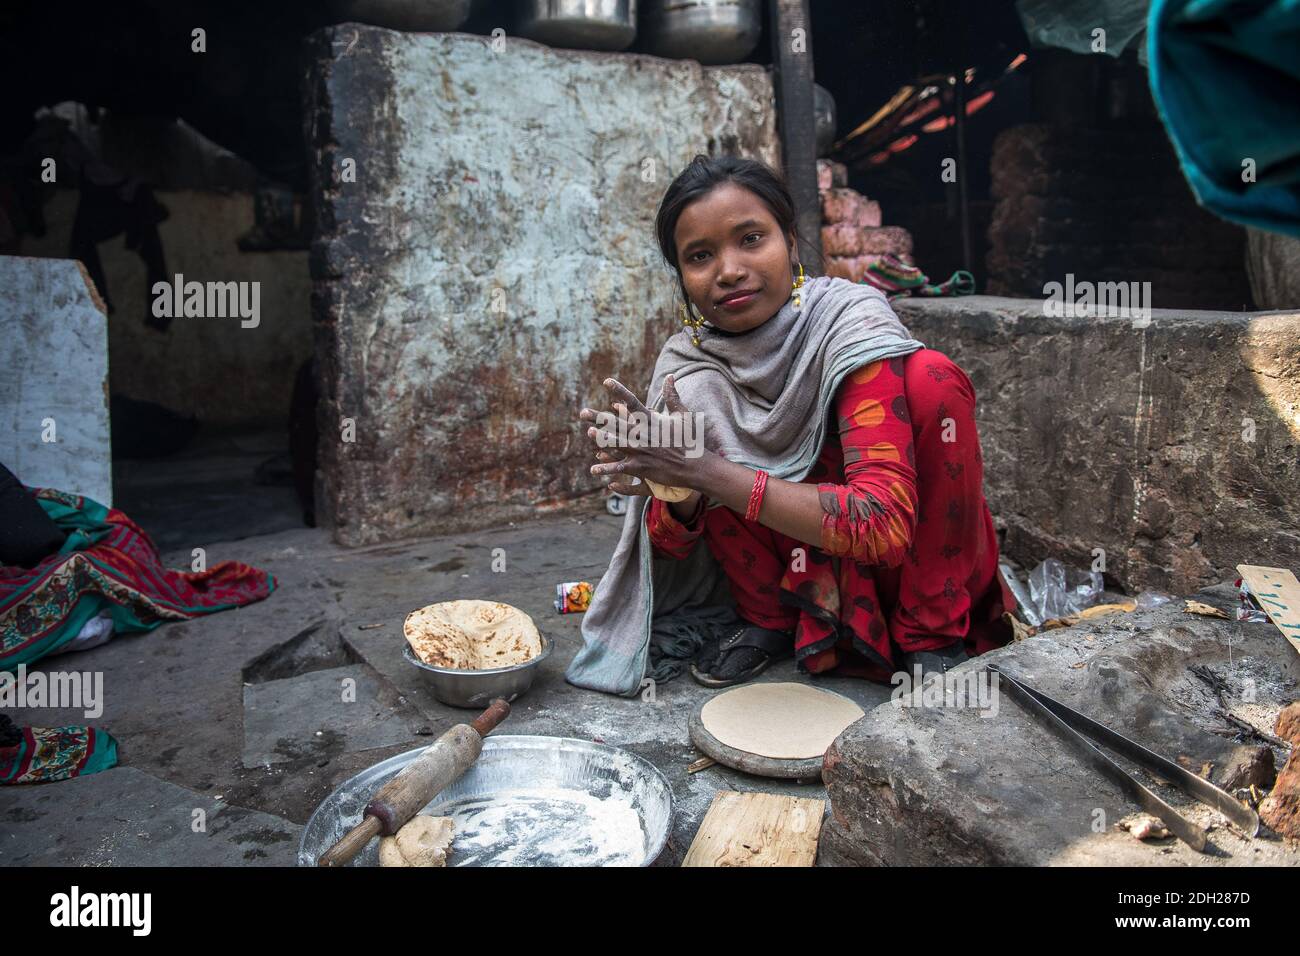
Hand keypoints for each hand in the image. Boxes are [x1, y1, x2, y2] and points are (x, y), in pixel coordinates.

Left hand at [578, 375, 709, 491]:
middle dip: (598, 417)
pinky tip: (594, 469)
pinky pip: (619, 467)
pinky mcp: (640, 467)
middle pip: (616, 423)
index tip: (606, 381)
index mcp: (651, 420)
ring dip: (601, 438)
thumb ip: (672, 395)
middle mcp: (643, 434)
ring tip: (589, 433)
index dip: (619, 390)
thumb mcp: (683, 415)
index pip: (632, 401)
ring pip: (615, 443)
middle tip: (583, 412)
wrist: (695, 466)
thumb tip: (670, 376)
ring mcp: (640, 451)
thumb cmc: (690, 439)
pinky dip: (606, 468)